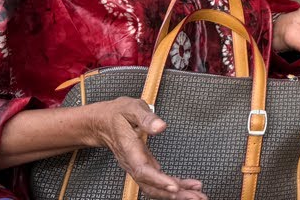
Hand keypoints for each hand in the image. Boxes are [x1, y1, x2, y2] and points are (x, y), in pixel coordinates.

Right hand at [85, 97, 205, 199]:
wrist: (101, 123)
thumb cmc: (118, 114)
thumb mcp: (132, 108)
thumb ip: (147, 117)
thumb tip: (161, 126)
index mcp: (129, 148)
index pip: (142, 170)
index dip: (158, 180)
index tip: (174, 187)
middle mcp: (132, 162)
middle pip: (150, 185)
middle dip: (172, 194)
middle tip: (196, 197)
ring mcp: (137, 167)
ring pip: (154, 188)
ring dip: (176, 194)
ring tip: (198, 195)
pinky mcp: (144, 167)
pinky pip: (157, 182)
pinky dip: (173, 187)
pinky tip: (188, 187)